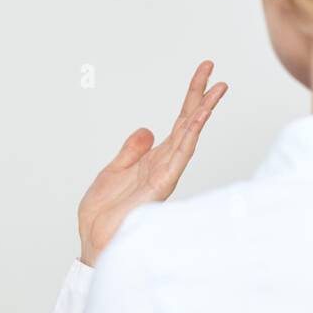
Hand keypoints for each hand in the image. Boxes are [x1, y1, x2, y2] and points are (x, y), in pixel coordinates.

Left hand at [77, 60, 227, 265]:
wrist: (95, 242)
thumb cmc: (105, 215)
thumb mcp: (114, 170)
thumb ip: (132, 150)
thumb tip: (147, 130)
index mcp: (155, 160)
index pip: (178, 123)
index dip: (190, 97)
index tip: (203, 72)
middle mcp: (164, 165)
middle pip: (188, 124)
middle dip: (201, 97)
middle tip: (213, 71)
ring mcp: (165, 175)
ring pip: (189, 137)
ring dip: (203, 113)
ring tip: (217, 89)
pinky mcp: (160, 186)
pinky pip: (179, 157)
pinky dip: (189, 137)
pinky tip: (197, 120)